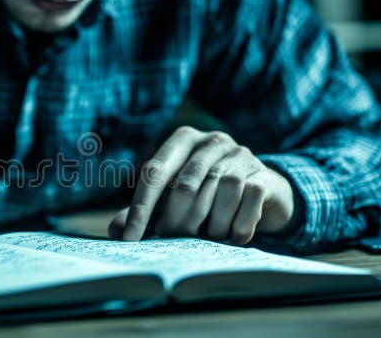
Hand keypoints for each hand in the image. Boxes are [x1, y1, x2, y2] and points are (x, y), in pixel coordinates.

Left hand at [109, 126, 294, 244]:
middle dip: (177, 220)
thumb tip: (117, 231)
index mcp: (182, 140)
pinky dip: (238, 225)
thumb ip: (146, 212)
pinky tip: (233, 237)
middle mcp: (211, 140)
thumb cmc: (206, 195)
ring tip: (209, 236)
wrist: (260, 192)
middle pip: (186, 185)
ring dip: (212, 225)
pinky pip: (248, 200)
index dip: (140, 208)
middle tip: (175, 238)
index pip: (154, 173)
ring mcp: (240, 154)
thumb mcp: (173, 199)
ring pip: (220, 192)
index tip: (130, 239)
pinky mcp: (263, 174)